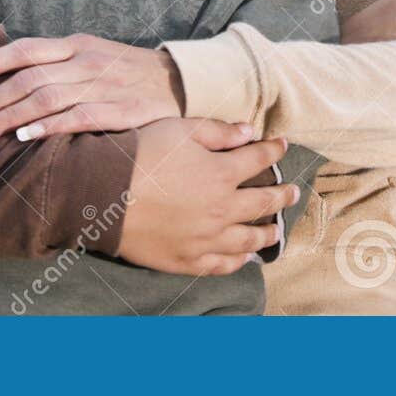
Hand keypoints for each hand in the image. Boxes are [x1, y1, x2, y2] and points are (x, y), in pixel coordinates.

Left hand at [0, 33, 182, 140]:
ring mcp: (103, 84)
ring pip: (45, 98)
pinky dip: (48, 127)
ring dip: (7, 116)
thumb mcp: (93, 55)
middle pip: (26, 78)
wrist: (182, 82)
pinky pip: (78, 117)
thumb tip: (8, 78)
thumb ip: (56, 64)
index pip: (23, 49)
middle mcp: (85, 60)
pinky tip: (24, 137)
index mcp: (76, 44)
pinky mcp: (121, 109)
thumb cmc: (128, 72)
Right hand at [118, 118, 296, 275]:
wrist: (102, 194)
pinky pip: (221, 265)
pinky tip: (245, 258)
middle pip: (263, 203)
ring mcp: (206, 239)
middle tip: (293, 191)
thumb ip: (217, 131)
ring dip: (267, 233)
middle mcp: (222, 209)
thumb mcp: (179, 130)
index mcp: (222, 173)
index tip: (283, 144)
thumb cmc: (140, 155)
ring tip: (276, 230)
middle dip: (282, 195)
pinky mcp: (187, 260)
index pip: (259, 158)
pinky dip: (238, 262)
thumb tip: (248, 131)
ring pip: (248, 239)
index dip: (274, 149)